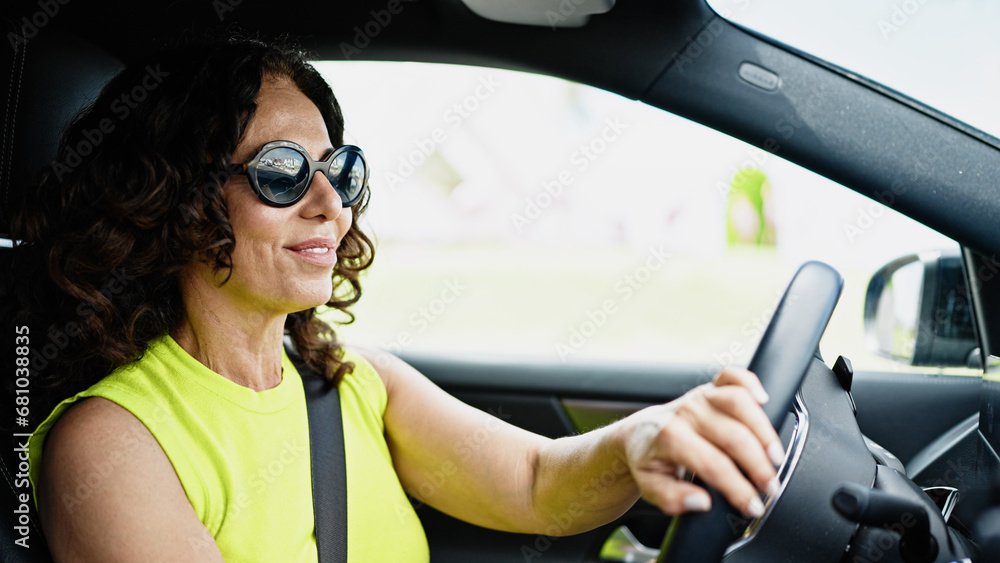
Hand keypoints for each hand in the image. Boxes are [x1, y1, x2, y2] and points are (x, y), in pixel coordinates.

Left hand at [620, 367, 783, 517]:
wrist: (638, 434)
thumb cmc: (648, 460)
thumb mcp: (650, 487)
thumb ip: (672, 498)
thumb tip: (701, 502)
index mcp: (670, 437)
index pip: (713, 464)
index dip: (738, 488)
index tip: (753, 505)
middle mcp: (687, 412)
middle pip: (733, 436)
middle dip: (758, 466)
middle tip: (770, 488)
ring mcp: (699, 397)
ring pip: (740, 402)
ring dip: (764, 430)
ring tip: (776, 456)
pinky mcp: (709, 388)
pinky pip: (732, 376)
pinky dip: (750, 382)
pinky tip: (764, 400)